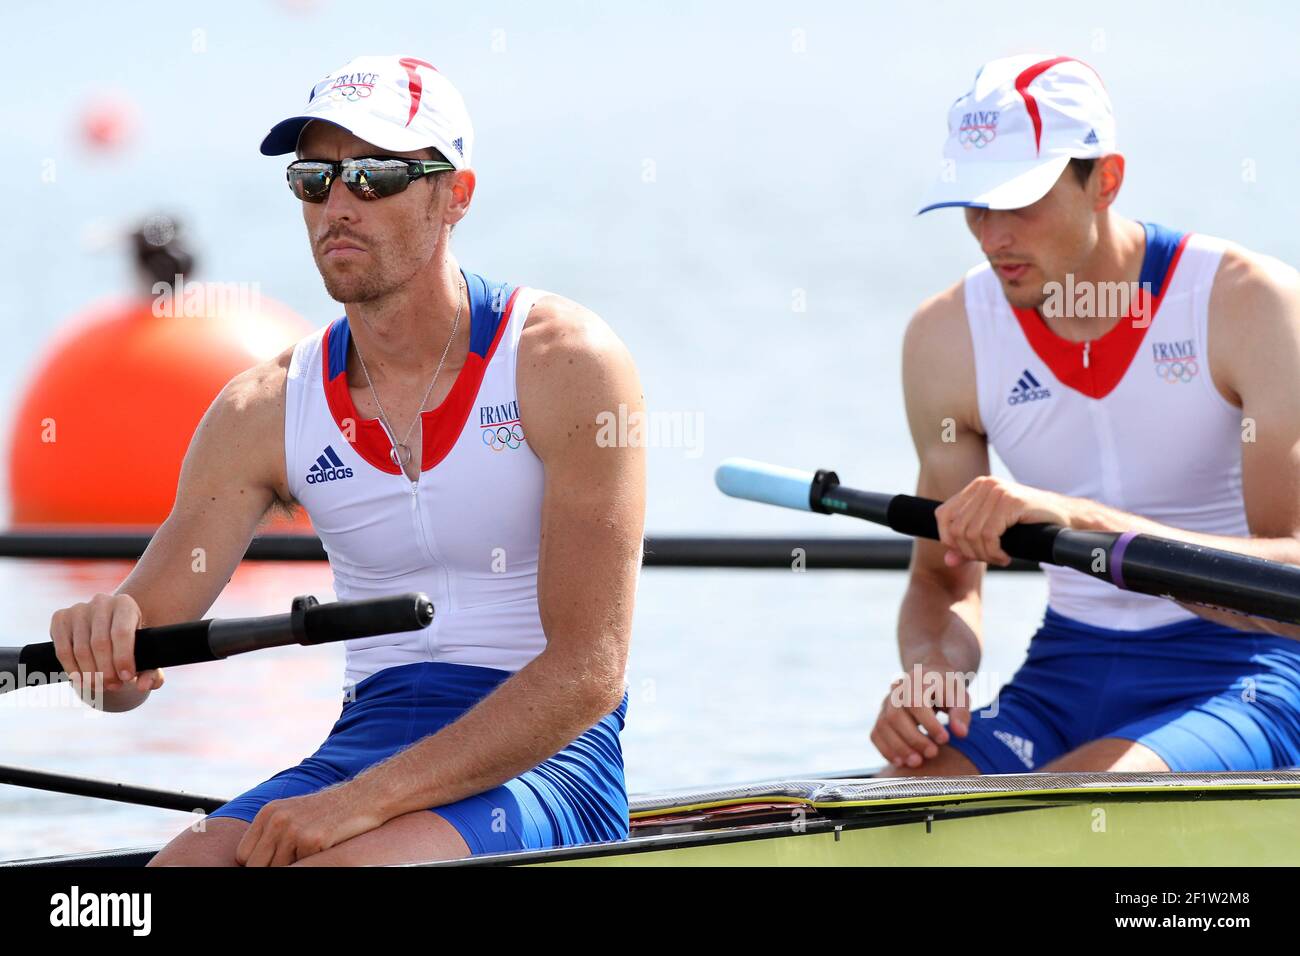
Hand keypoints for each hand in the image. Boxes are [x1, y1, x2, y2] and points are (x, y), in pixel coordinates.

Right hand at [49, 593, 164, 699]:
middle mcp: (101, 602)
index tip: (126, 678)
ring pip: (80, 649)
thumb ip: (151, 672)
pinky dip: (71, 669)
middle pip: (100, 643)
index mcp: (125, 604)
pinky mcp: (60, 618)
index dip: (123, 658)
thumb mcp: (144, 654)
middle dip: (106, 671)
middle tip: (112, 686)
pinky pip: (62, 650)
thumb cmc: (129, 644)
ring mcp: (78, 609)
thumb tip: (145, 685)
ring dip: (89, 674)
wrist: (107, 630)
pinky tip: (81, 680)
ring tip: (99, 686)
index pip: (121, 633)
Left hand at [236, 785, 381, 866]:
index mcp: (269, 812)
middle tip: (296, 858)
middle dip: (274, 867)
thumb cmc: (328, 811)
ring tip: (311, 851)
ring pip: (279, 869)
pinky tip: (325, 847)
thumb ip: (271, 834)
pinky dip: (314, 862)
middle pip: (257, 865)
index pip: (243, 855)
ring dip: (295, 864)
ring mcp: (295, 829)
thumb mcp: (293, 813)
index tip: (274, 861)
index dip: (258, 863)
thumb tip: (253, 863)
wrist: (364, 797)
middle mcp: (278, 820)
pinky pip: (303, 866)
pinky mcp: (314, 840)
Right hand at [870, 662, 972, 768]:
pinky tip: (902, 762)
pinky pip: (876, 734)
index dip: (928, 723)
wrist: (931, 677)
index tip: (945, 739)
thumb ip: (961, 713)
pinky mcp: (882, 716)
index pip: (915, 702)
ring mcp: (886, 703)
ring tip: (917, 762)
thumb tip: (960, 733)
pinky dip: (886, 750)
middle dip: (913, 738)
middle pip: (895, 715)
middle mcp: (897, 690)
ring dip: (899, 747)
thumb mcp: (960, 696)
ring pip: (883, 725)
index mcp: (917, 680)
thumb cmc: (947, 690)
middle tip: (933, 753)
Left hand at [935, 476, 1074, 567]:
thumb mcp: (994, 534)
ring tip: (1000, 557)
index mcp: (976, 487)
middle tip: (990, 558)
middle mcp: (984, 485)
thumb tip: (947, 561)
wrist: (1067, 518)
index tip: (970, 553)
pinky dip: (994, 553)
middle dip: (970, 551)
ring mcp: (997, 491)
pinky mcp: (1010, 501)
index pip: (943, 515)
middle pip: (956, 528)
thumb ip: (968, 546)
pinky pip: (988, 535)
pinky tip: (1006, 557)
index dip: (950, 540)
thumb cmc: (1029, 526)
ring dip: (984, 554)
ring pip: (971, 533)